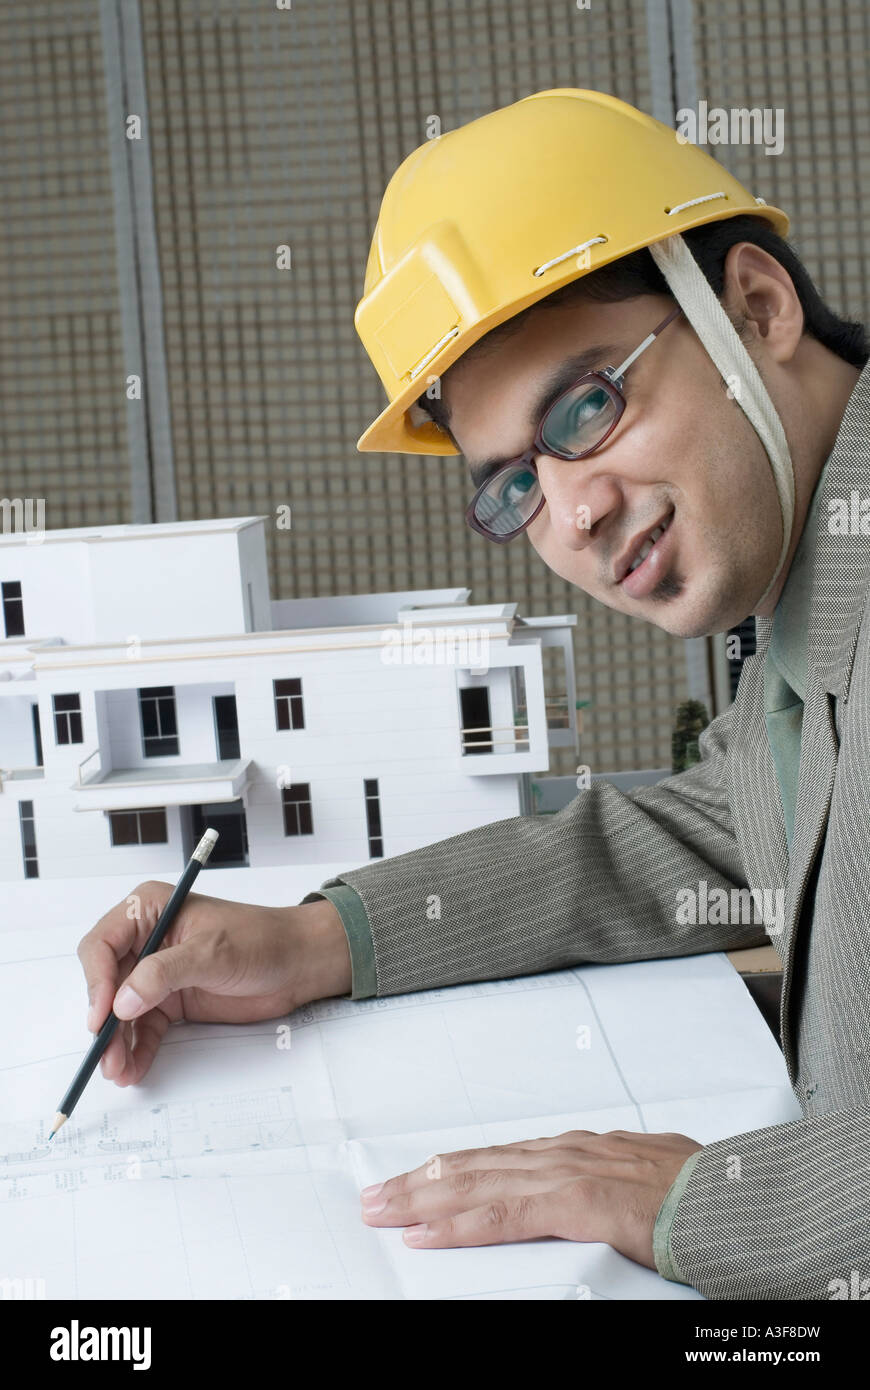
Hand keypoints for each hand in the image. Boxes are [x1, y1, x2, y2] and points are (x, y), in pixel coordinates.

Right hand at [77, 880, 350, 1086]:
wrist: (297, 963)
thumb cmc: (261, 940)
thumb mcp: (212, 952)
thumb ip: (164, 974)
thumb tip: (123, 1001)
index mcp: (150, 910)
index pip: (102, 945)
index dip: (97, 981)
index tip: (102, 1015)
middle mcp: (147, 940)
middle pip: (107, 982)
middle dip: (104, 1021)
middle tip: (106, 1054)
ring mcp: (157, 973)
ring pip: (122, 1011)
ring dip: (117, 1042)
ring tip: (118, 1070)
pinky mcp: (171, 1000)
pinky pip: (143, 1027)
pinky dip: (136, 1049)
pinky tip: (133, 1068)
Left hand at [360, 1129, 702, 1268]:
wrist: (738, 1195)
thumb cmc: (700, 1192)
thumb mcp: (643, 1177)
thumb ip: (605, 1182)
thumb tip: (590, 1193)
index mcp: (576, 1149)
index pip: (496, 1159)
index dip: (449, 1171)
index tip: (411, 1181)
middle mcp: (563, 1153)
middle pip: (474, 1167)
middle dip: (419, 1183)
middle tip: (373, 1196)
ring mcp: (567, 1174)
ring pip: (477, 1186)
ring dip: (422, 1200)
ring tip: (381, 1211)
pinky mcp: (576, 1204)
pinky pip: (506, 1216)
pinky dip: (460, 1225)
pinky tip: (426, 1234)